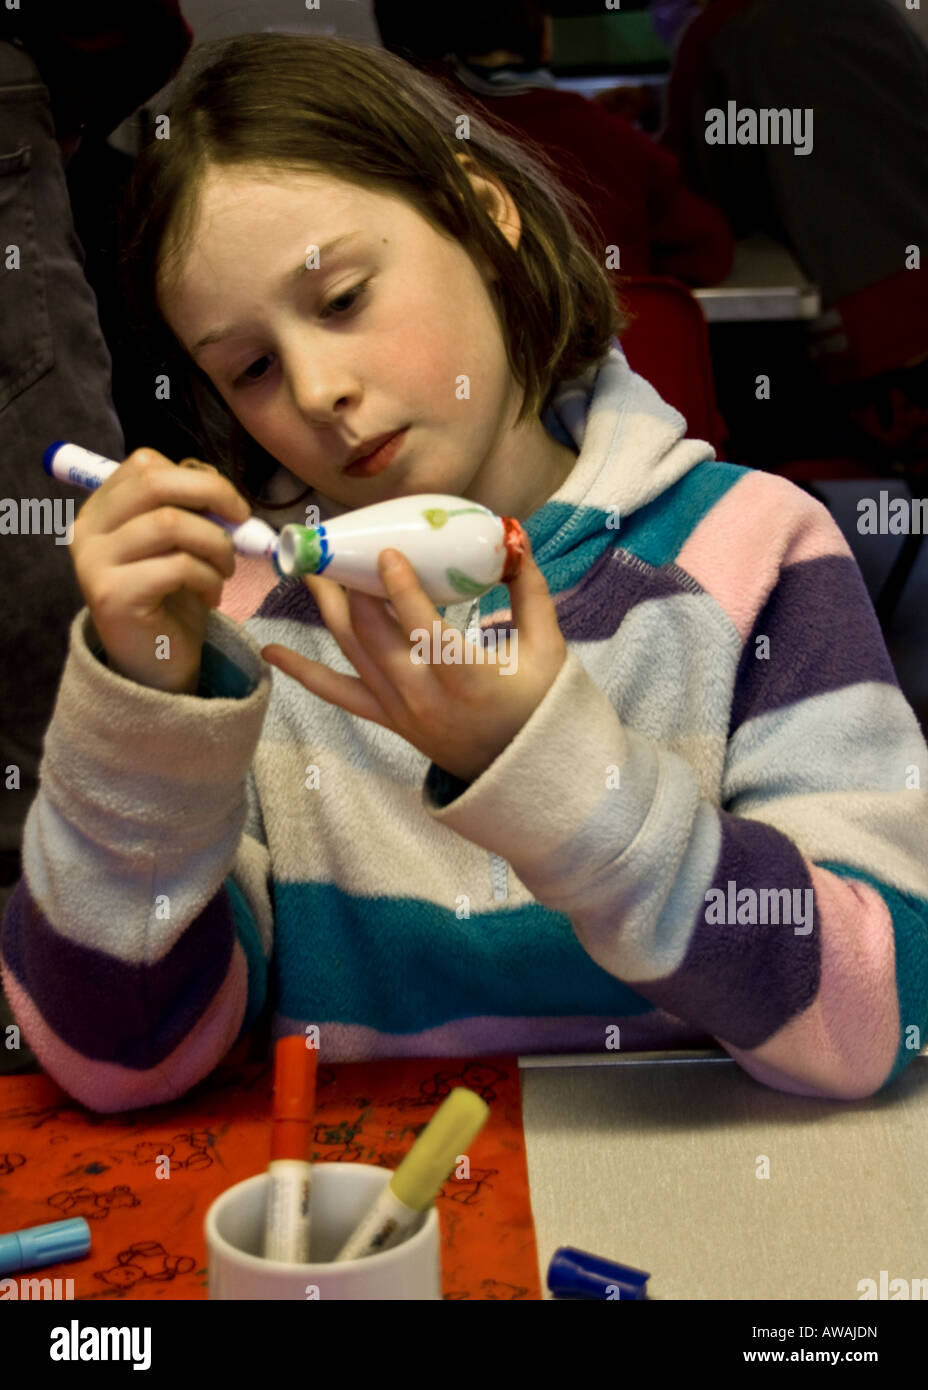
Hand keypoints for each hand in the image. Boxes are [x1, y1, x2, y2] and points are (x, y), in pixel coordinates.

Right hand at [70, 449, 249, 693]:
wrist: (155, 667)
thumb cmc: (171, 601)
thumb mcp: (177, 546)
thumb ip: (186, 510)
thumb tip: (222, 489)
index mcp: (101, 511)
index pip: (145, 464)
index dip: (197, 477)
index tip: (228, 506)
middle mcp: (88, 532)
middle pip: (154, 482)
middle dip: (213, 494)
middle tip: (242, 521)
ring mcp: (95, 563)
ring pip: (171, 524)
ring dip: (216, 545)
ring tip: (225, 570)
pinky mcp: (113, 596)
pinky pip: (177, 566)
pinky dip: (209, 578)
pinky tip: (211, 597)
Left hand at [260, 533, 566, 782]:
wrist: (520, 770)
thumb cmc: (538, 706)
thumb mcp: (548, 648)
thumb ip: (530, 591)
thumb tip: (513, 538)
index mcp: (466, 677)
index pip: (425, 630)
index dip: (402, 591)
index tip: (386, 551)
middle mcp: (423, 695)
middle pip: (373, 633)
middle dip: (352, 585)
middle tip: (339, 542)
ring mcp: (398, 709)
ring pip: (351, 651)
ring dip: (327, 607)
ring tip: (309, 566)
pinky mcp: (386, 718)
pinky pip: (336, 693)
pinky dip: (301, 672)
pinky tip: (269, 651)